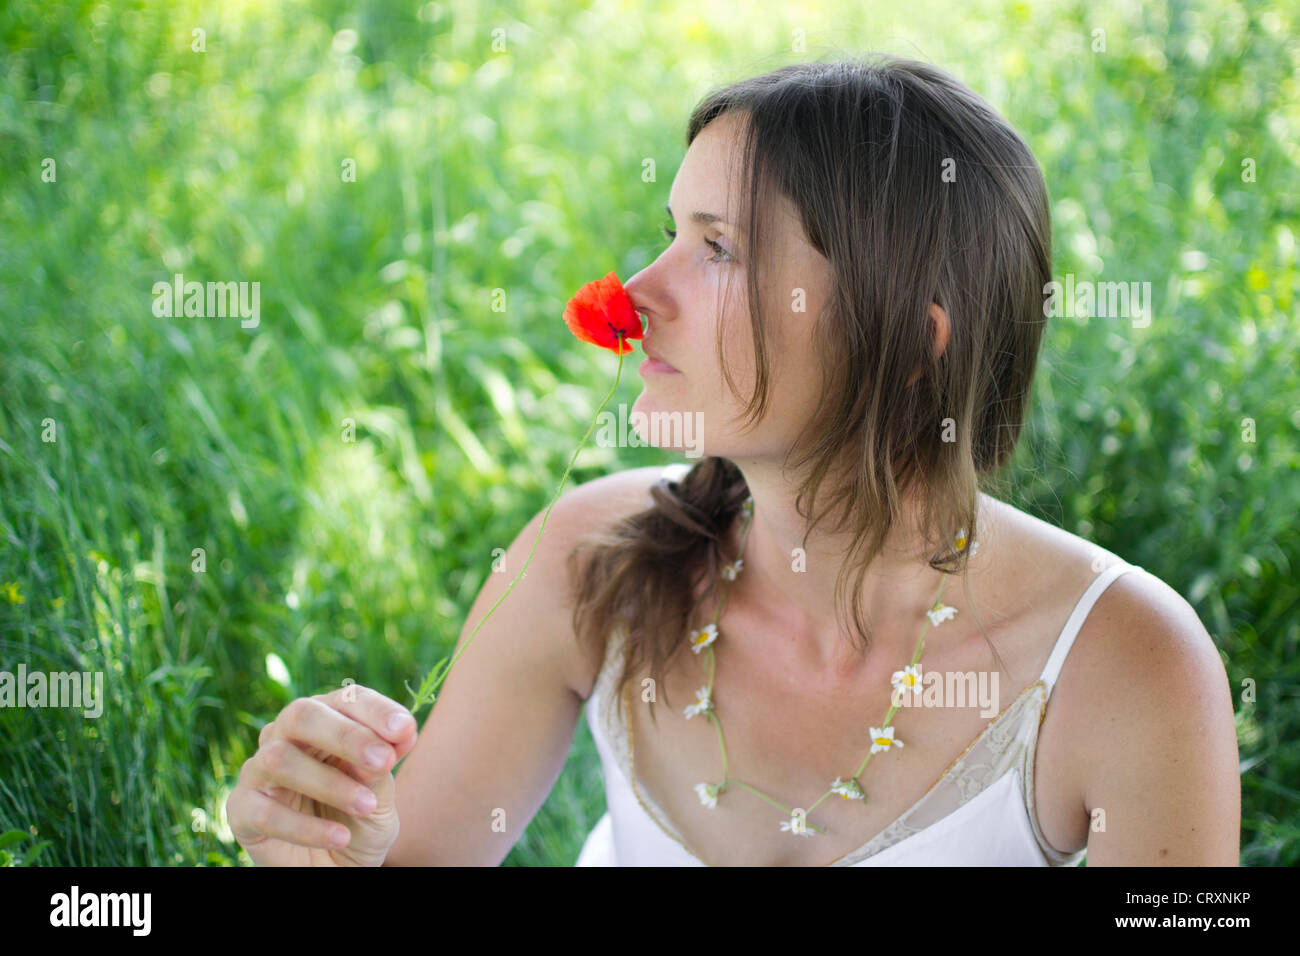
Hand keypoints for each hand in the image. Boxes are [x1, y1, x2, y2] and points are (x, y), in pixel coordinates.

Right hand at [227, 684, 418, 865]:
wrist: (337, 869)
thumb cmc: (359, 821)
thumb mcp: (381, 796)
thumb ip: (382, 767)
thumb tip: (399, 733)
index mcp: (325, 720)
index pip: (345, 699)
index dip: (375, 710)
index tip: (404, 729)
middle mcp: (285, 736)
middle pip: (302, 715)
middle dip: (346, 735)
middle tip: (384, 760)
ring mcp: (258, 771)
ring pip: (279, 759)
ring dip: (329, 783)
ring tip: (366, 806)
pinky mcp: (241, 810)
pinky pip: (266, 812)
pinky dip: (306, 827)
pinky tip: (339, 837)